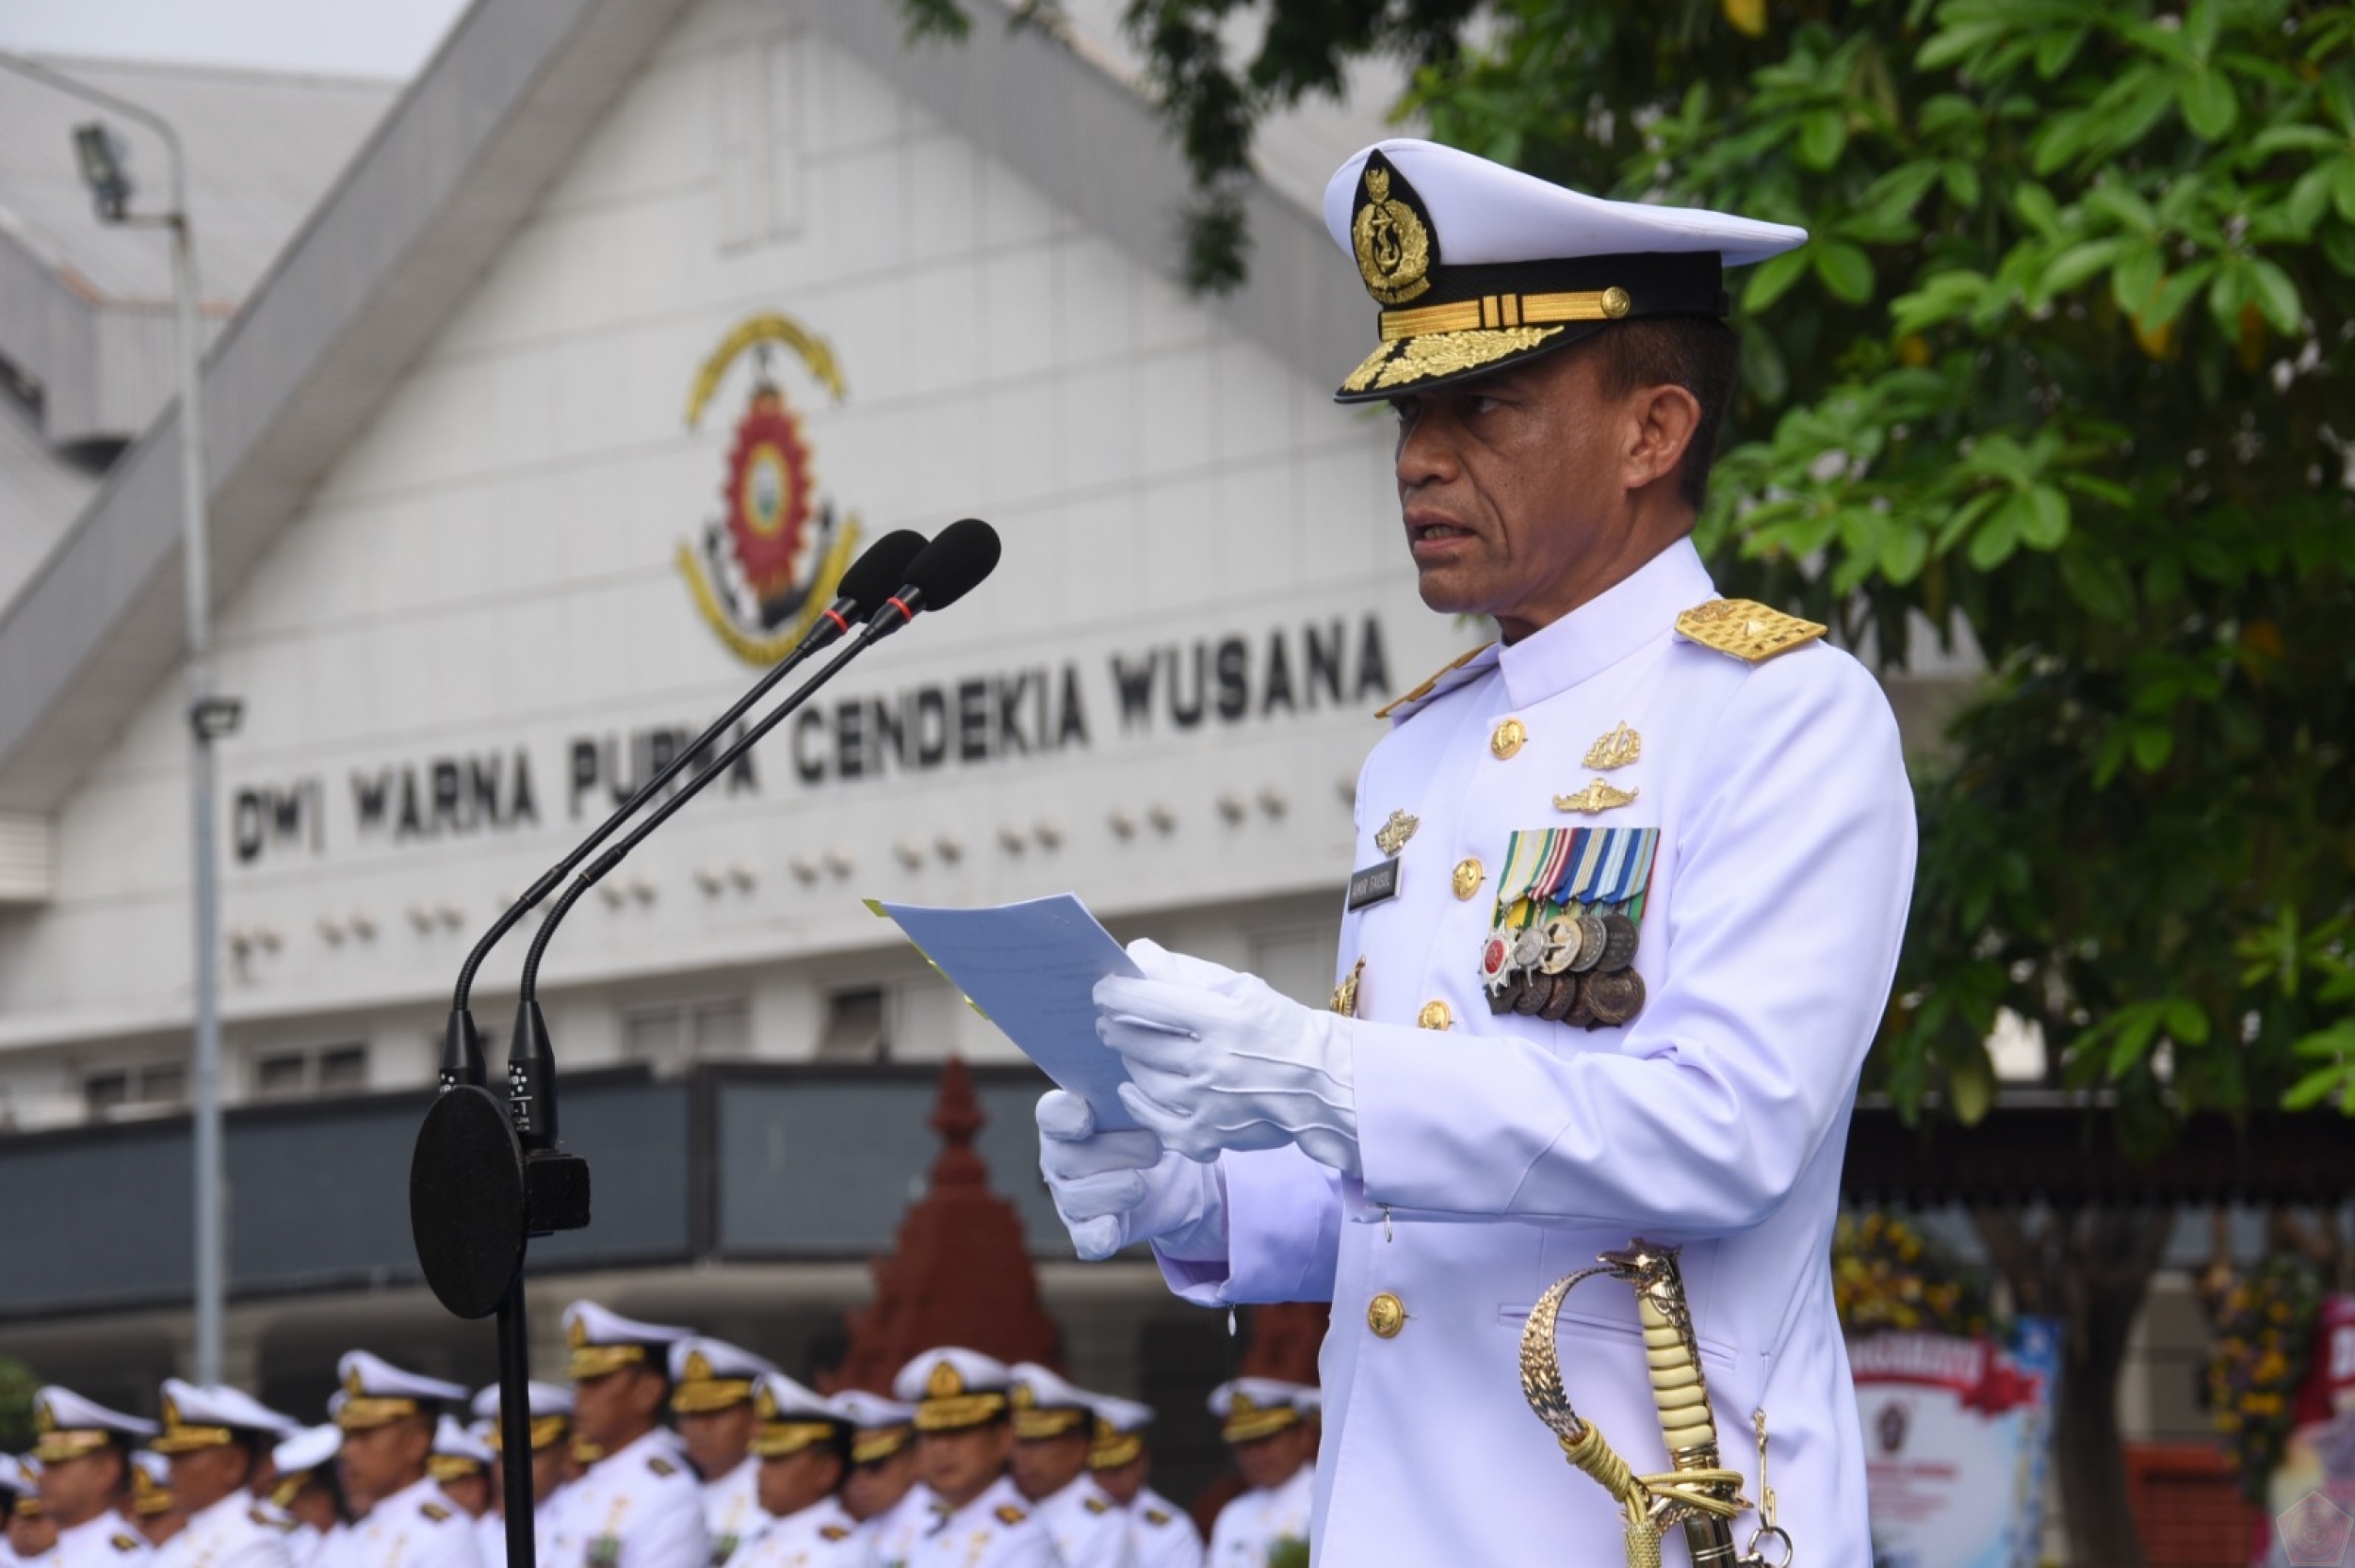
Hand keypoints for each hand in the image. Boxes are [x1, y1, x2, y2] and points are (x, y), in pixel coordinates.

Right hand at [1036, 1090, 1224, 1261]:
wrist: (1167, 1175)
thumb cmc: (1143, 1130)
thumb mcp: (1141, 1107)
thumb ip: (1132, 1097)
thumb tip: (1142, 1093)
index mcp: (1065, 1120)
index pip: (1052, 1114)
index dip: (1065, 1117)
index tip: (1087, 1119)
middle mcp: (1059, 1159)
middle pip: (1070, 1159)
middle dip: (1116, 1153)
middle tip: (1154, 1149)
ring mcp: (1069, 1198)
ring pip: (1077, 1200)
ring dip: (1117, 1190)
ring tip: (1142, 1185)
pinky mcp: (1087, 1232)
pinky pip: (1085, 1239)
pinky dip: (1098, 1235)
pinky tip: (1113, 1227)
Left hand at [1096, 942, 1359, 1175]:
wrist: (1325, 1084)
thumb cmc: (1282, 1028)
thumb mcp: (1241, 988)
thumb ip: (1187, 972)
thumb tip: (1138, 955)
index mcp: (1223, 1019)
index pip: (1149, 1001)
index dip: (1115, 993)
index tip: (1103, 990)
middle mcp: (1214, 1063)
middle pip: (1138, 1043)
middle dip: (1115, 1027)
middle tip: (1109, 1019)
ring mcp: (1210, 1104)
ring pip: (1144, 1080)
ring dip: (1128, 1060)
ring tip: (1130, 1048)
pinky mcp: (1212, 1136)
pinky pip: (1158, 1124)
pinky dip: (1139, 1105)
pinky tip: (1132, 1090)